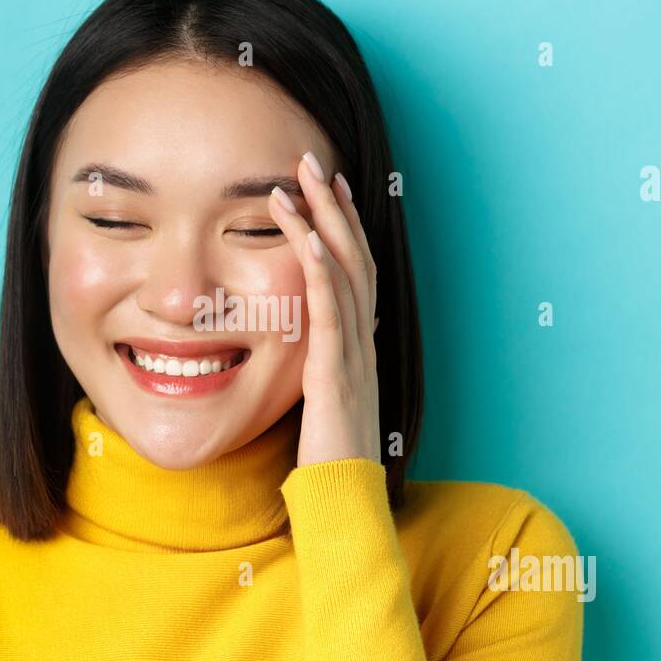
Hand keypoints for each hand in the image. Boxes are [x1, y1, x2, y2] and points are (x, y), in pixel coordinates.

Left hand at [268, 150, 380, 467]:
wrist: (344, 499)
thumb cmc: (327, 453)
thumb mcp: (320, 396)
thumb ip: (317, 361)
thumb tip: (306, 336)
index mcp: (356, 342)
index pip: (353, 269)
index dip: (342, 224)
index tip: (325, 185)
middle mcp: (361, 339)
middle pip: (353, 257)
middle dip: (333, 205)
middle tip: (311, 160)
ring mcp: (353, 353)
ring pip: (343, 274)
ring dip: (322, 222)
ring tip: (298, 181)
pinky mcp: (336, 372)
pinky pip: (331, 312)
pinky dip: (320, 270)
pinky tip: (306, 237)